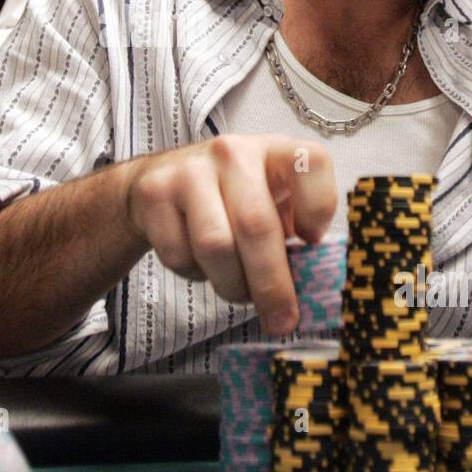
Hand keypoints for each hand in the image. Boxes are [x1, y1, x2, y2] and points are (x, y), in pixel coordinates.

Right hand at [123, 134, 336, 334]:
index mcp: (274, 151)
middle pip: (256, 224)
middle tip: (281, 321)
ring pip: (216, 246)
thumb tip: (312, 285)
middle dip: (272, 284)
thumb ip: (292, 229)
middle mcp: (232, 152)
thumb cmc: (230, 198)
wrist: (159, 180)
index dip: (318, 207)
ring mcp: (189, 170)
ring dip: (232, 284)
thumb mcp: (269, 199)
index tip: (311, 241)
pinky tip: (202, 263)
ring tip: (239, 289)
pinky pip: (180, 254)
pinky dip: (196, 274)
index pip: (311, 162)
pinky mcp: (153, 194)